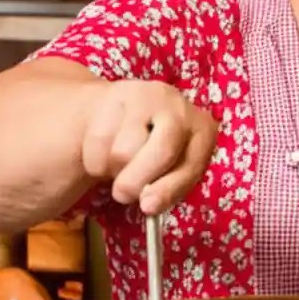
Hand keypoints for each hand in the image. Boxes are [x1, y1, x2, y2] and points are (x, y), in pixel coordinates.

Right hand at [80, 80, 217, 214]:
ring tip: (119, 162)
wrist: (120, 112)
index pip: (191, 164)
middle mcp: (180, 107)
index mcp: (203, 129)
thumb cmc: (152, 149)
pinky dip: (95, 155)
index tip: (148, 207)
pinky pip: (99, 139)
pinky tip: (105, 146)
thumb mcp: (170, 168)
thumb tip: (149, 205)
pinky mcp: (115, 92)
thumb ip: (167, 186)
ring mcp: (148, 96)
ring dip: (114, 168)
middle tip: (122, 194)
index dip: (170, 188)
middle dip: (137, 182)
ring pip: (124, 151)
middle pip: (162, 152)